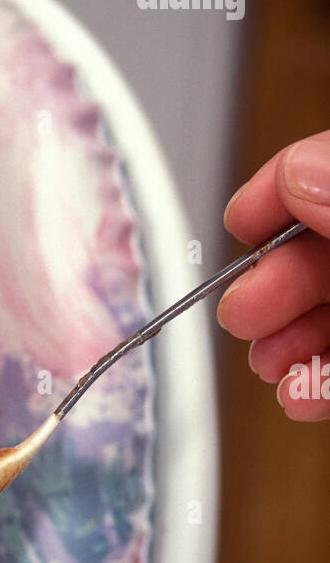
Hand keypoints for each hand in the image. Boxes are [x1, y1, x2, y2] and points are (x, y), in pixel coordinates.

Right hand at [217, 130, 329, 420]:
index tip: (242, 219)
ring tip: (269, 365)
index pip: (327, 170)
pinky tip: (304, 393)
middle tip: (243, 312)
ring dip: (291, 344)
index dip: (282, 189)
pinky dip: (325, 380)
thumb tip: (300, 173)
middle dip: (275, 286)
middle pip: (326, 247)